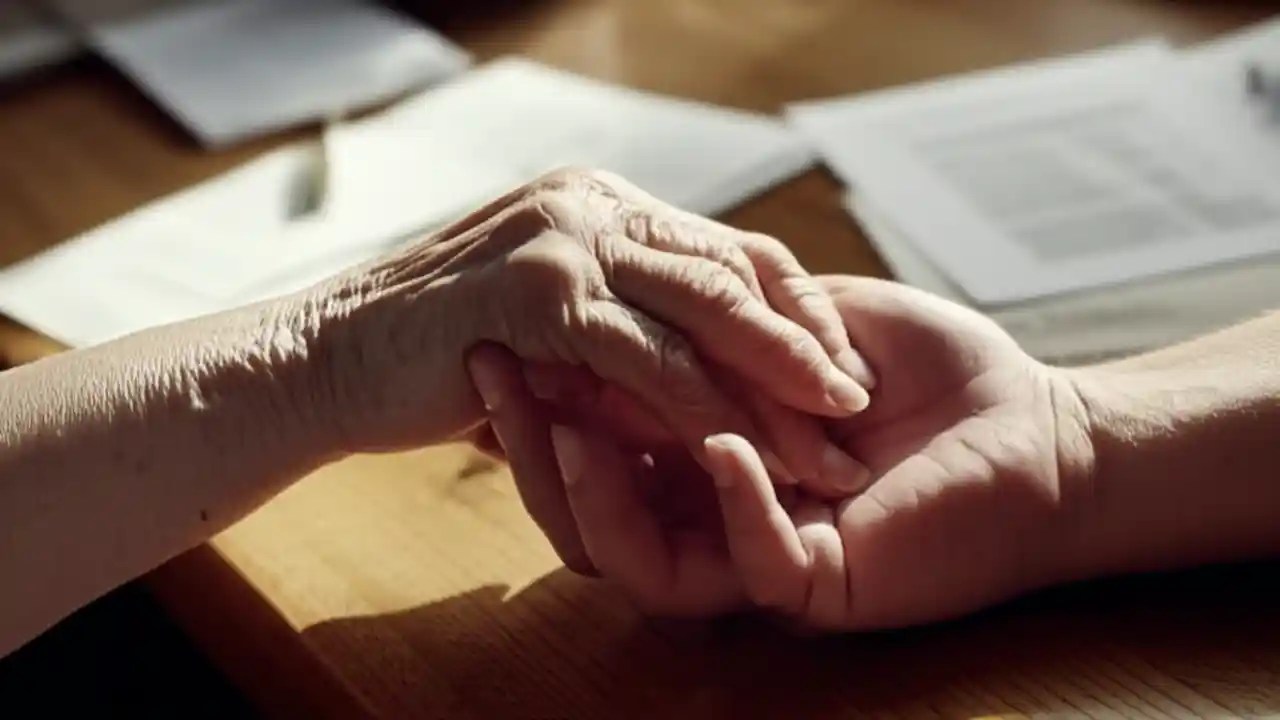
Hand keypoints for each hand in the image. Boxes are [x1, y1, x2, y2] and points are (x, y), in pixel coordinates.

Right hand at [306, 169, 871, 481]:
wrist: (330, 358)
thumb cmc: (443, 352)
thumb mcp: (551, 329)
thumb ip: (623, 333)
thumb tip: (704, 380)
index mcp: (604, 203)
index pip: (729, 248)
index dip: (795, 309)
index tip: (840, 368)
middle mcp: (593, 205)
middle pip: (734, 268)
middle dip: (806, 341)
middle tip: (858, 403)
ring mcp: (564, 240)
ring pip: (705, 302)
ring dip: (776, 373)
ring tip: (830, 430)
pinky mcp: (534, 295)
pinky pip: (643, 353)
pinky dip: (700, 402)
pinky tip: (742, 445)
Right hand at [477, 276, 1095, 629]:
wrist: (1041, 428)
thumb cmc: (937, 375)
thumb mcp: (812, 321)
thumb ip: (724, 322)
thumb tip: (628, 300)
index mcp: (706, 460)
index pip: (598, 442)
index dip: (543, 396)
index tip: (498, 334)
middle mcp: (716, 517)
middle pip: (590, 511)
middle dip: (532, 445)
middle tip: (491, 377)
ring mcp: (760, 557)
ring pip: (636, 558)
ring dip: (590, 492)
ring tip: (560, 425)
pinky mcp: (816, 585)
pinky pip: (739, 563)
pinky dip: (725, 500)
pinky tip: (716, 443)